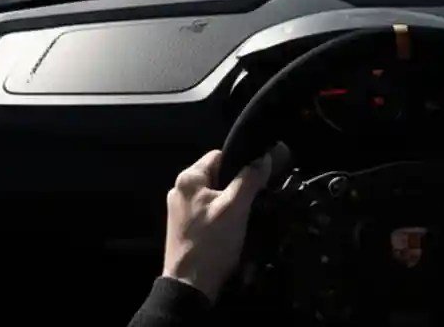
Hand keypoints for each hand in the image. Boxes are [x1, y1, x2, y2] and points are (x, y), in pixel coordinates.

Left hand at [162, 149, 271, 300]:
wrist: (191, 287)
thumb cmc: (211, 243)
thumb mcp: (236, 207)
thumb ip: (250, 179)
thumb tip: (263, 157)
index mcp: (188, 179)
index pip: (220, 156)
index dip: (241, 163)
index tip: (258, 177)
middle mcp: (180, 190)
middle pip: (218, 176)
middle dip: (238, 186)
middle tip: (256, 199)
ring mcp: (181, 210)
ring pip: (215, 196)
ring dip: (232, 203)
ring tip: (246, 216)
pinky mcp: (185, 228)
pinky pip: (209, 212)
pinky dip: (223, 217)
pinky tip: (233, 230)